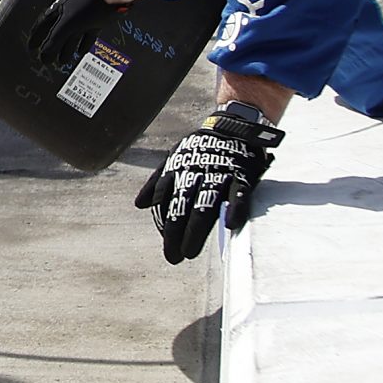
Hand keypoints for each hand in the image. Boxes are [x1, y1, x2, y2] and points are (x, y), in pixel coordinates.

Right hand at [25, 0, 123, 73]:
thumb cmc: (88, 4)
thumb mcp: (67, 24)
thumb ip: (54, 40)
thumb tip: (43, 55)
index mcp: (58, 11)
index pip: (42, 26)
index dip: (36, 38)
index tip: (31, 47)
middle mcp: (68, 13)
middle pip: (56, 34)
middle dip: (51, 47)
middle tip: (46, 59)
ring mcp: (82, 17)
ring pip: (71, 36)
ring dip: (66, 49)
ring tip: (62, 61)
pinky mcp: (95, 21)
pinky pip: (86, 35)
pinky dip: (83, 44)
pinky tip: (81, 51)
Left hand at [134, 108, 283, 263]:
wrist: (233, 126)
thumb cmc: (200, 149)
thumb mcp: (174, 160)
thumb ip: (158, 182)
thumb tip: (139, 204)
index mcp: (178, 169)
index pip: (166, 200)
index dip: (164, 225)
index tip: (167, 247)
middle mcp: (195, 172)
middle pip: (182, 206)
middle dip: (175, 233)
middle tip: (173, 257)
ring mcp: (219, 173)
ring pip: (205, 203)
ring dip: (196, 229)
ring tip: (189, 251)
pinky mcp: (242, 174)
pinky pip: (239, 193)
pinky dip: (235, 207)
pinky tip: (230, 225)